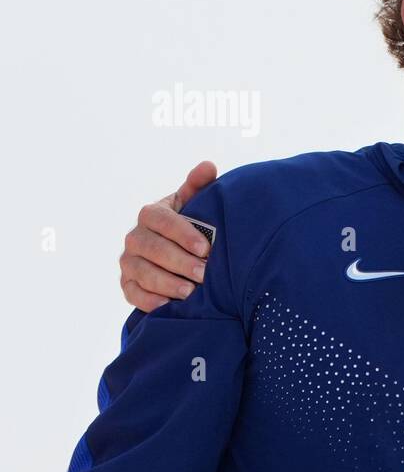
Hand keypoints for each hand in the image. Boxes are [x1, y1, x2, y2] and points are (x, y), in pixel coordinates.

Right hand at [119, 161, 218, 311]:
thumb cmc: (192, 225)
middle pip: (150, 248)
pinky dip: (149, 300)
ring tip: (190, 293)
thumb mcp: (196, 205)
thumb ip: (199, 187)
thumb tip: (208, 165)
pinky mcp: (127, 284)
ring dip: (166, 283)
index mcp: (151, 214)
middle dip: (178, 261)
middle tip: (204, 274)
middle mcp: (135, 237)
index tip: (206, 247)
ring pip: (141, 272)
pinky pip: (132, 294)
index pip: (160, 219)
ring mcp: (129, 262)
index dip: (182, 233)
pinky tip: (168, 306)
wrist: (182, 253)